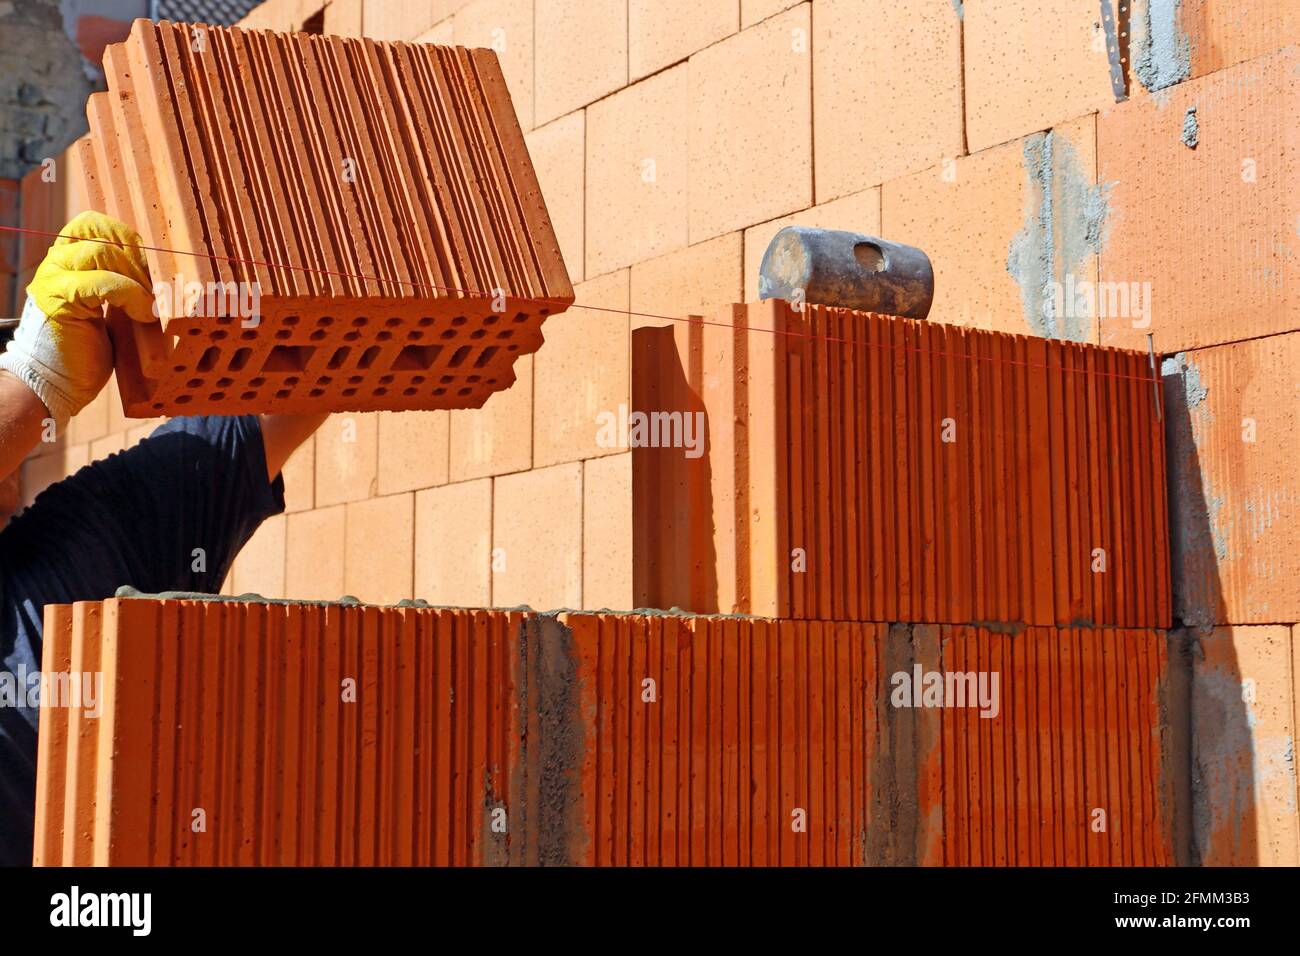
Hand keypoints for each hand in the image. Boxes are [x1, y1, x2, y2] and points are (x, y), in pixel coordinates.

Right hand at [0, 211, 152, 425]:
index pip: (94, 223)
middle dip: (136, 255)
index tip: (151, 264)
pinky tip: (144, 315)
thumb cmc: (85, 350)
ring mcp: (54, 279)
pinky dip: (132, 296)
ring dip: (137, 277)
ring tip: (150, 304)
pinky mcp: (61, 300)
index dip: (127, 236)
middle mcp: (56, 263)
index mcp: (66, 261)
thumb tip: (160, 272)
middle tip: (154, 286)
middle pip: (100, 231)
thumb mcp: (108, 308)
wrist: (55, 382)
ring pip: (102, 252)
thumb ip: (120, 284)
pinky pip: (105, 283)